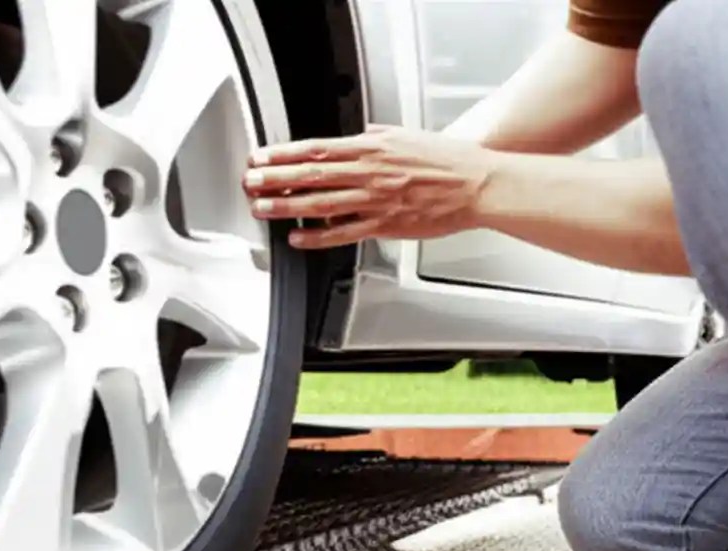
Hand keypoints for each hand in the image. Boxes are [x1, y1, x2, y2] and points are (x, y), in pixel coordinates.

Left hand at [242, 125, 497, 248]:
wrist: (476, 184)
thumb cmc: (446, 160)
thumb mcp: (405, 134)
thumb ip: (375, 135)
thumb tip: (356, 134)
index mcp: (371, 146)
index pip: (317, 148)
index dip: (283, 153)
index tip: (261, 156)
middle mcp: (369, 171)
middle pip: (311, 175)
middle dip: (275, 179)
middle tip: (251, 182)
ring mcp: (375, 199)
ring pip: (320, 203)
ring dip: (287, 207)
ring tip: (262, 208)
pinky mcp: (384, 225)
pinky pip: (343, 232)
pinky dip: (317, 236)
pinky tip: (297, 238)